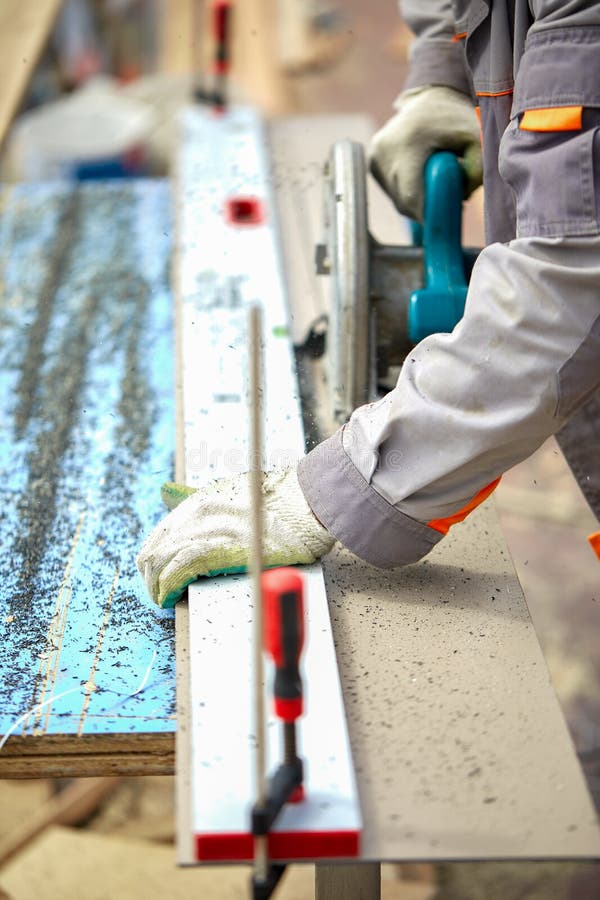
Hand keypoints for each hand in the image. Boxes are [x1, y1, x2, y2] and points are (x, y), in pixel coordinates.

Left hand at [137, 468, 334, 607]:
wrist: (308, 503)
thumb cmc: (284, 502)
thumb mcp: (234, 491)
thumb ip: (199, 497)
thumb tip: (166, 490)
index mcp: (200, 501)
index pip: (160, 535)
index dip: (157, 560)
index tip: (164, 576)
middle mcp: (195, 514)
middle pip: (152, 551)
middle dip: (152, 577)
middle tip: (163, 594)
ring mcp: (202, 530)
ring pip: (158, 564)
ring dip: (157, 588)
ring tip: (167, 601)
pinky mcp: (214, 550)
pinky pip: (175, 574)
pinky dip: (168, 590)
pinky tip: (172, 599)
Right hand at [369, 85, 482, 221]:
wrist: (429, 102)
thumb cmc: (456, 122)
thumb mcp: (476, 139)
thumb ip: (476, 169)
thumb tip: (461, 199)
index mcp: (410, 141)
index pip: (411, 196)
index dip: (427, 215)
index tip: (443, 221)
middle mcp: (386, 148)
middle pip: (402, 201)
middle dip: (424, 210)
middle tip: (444, 205)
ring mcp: (375, 155)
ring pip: (395, 199)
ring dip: (415, 201)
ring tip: (432, 186)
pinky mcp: (371, 161)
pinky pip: (389, 190)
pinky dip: (405, 192)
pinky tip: (417, 178)